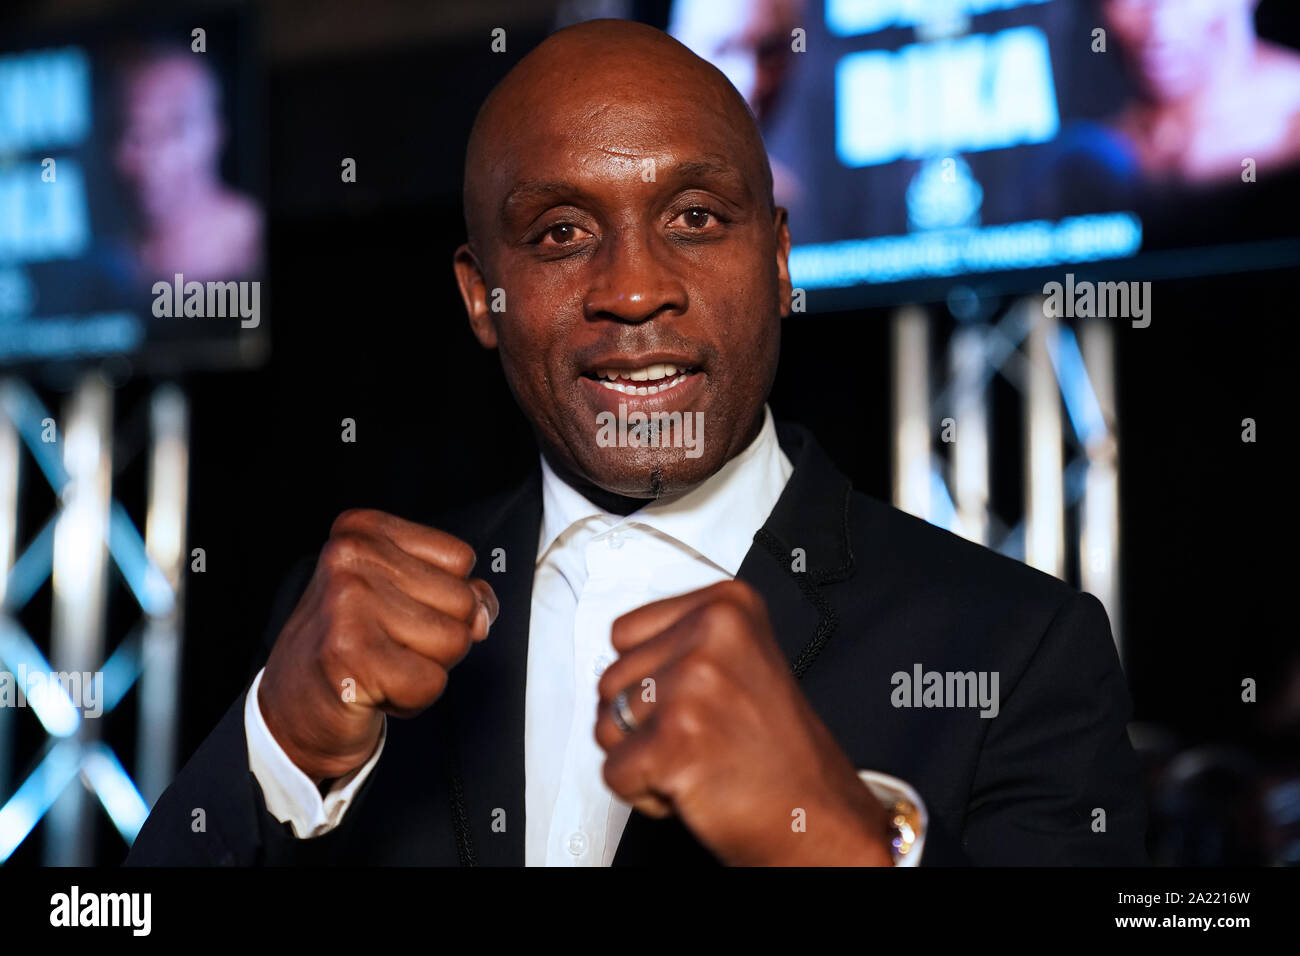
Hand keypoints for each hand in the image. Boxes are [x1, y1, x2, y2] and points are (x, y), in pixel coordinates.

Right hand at [259, 508, 497, 782]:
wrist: (294, 709)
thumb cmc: (352, 647)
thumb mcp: (406, 599)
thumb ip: (459, 594)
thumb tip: (482, 613)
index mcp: (365, 530)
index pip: (461, 559)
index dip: (442, 599)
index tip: (396, 613)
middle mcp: (351, 556)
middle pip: (462, 602)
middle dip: (438, 638)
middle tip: (387, 646)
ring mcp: (348, 601)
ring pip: (453, 642)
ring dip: (425, 669)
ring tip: (381, 665)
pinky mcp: (350, 652)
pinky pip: (431, 682)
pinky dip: (411, 699)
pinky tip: (374, 688)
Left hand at [595, 580, 892, 865]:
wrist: (820, 818)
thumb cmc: (782, 753)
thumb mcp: (742, 661)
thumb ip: (682, 644)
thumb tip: (620, 653)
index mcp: (728, 606)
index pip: (624, 633)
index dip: (649, 677)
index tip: (692, 697)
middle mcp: (712, 636)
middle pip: (609, 679)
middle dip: (643, 721)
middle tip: (703, 734)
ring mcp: (693, 686)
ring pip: (606, 724)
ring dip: (642, 755)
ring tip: (700, 757)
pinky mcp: (675, 741)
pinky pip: (613, 771)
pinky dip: (642, 792)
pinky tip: (693, 783)